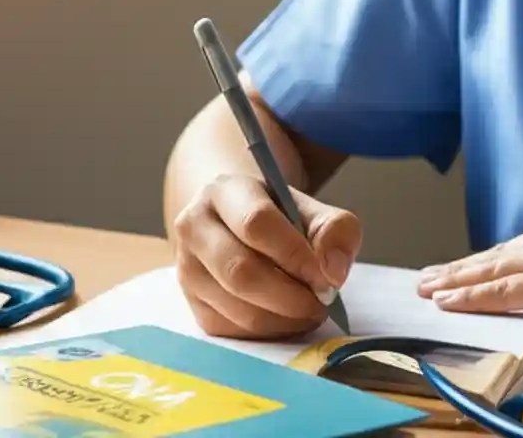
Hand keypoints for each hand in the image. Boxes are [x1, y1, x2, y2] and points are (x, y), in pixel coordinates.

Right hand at [173, 174, 362, 338]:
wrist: (238, 225)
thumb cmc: (279, 218)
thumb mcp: (312, 210)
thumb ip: (335, 231)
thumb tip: (333, 272)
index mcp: (224, 191)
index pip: (256, 223)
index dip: (295, 255)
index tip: (326, 276)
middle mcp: (194, 227)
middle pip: (242, 272)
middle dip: (291, 296)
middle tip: (322, 300)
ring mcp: (187, 269)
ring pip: (238, 309)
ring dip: (285, 318)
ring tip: (311, 308)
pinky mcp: (192, 305)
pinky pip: (234, 331)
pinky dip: (270, 331)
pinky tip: (288, 316)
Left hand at [416, 203, 522, 341]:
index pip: (519, 244)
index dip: (486, 260)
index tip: (461, 269)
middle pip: (498, 253)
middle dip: (459, 268)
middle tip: (426, 279)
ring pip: (492, 269)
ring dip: (455, 282)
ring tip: (427, 291)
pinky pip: (503, 290)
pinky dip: (471, 296)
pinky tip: (448, 301)